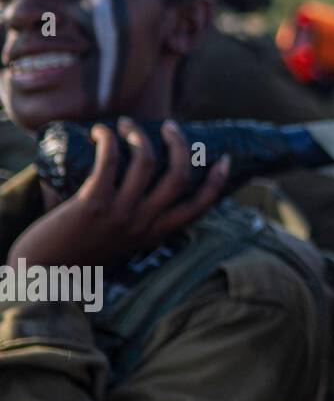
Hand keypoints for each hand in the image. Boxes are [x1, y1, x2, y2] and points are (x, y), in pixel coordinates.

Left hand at [8, 118, 230, 267]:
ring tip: (127, 124)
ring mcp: (120, 214)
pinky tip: (100, 132)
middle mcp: (144, 223)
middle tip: (169, 127)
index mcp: (155, 234)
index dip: (217, 181)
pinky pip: (110, 161)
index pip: (200, 206)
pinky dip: (108, 139)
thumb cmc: (77, 255)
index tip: (223, 160)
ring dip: (139, 134)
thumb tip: (137, 180)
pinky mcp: (93, 204)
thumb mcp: (120, 241)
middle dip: (179, 144)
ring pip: (146, 161)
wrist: (43, 275)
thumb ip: (134, 218)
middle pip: (179, 175)